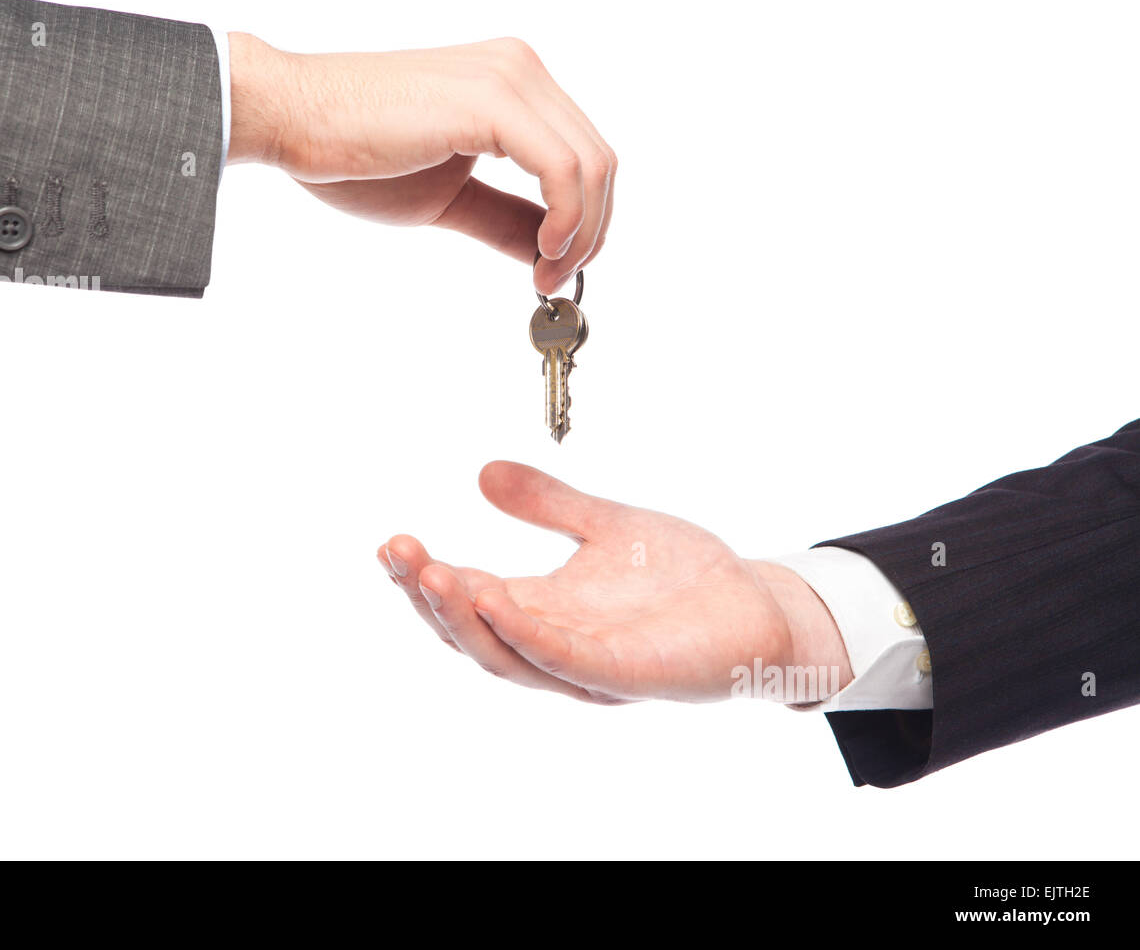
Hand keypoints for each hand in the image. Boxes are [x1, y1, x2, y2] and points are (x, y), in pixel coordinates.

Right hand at [227, 33, 615, 294]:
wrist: (296, 121)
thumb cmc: (356, 155)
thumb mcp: (449, 198)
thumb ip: (504, 218)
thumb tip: (546, 253)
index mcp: (513, 85)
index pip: (583, 155)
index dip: (586, 221)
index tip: (557, 269)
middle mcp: (521, 70)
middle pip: (600, 160)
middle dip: (591, 233)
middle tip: (556, 280)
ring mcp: (511, 78)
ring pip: (592, 164)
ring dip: (581, 234)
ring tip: (544, 275)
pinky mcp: (492, 101)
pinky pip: (562, 167)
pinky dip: (566, 218)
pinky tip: (541, 250)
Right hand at [378, 462, 851, 704]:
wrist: (758, 605)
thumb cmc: (683, 576)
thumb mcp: (603, 524)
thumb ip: (548, 504)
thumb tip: (484, 471)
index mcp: (541, 611)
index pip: (467, 599)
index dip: (424, 577)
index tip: (391, 542)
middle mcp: (553, 646)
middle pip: (472, 635)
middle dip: (430, 598)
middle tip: (400, 554)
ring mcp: (586, 669)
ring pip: (507, 657)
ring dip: (466, 620)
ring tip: (435, 577)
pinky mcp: (626, 677)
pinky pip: (566, 662)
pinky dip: (526, 636)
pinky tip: (496, 601)